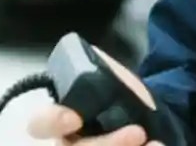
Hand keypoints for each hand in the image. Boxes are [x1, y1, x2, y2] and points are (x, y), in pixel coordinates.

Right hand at [26, 48, 164, 144]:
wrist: (153, 120)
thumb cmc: (124, 98)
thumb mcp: (114, 77)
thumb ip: (101, 69)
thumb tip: (91, 57)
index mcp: (62, 120)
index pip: (40, 124)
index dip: (52, 122)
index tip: (75, 118)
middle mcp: (69, 145)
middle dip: (106, 145)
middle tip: (137, 133)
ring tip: (155, 144)